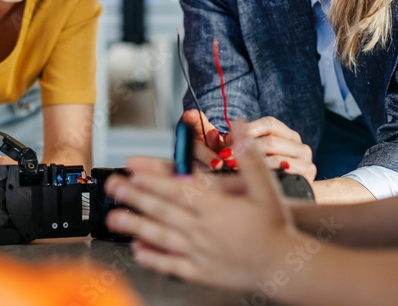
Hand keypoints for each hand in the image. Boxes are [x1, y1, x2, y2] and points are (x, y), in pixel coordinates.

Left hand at [105, 120, 306, 290]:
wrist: (283, 267)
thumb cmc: (275, 226)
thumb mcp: (266, 187)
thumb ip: (250, 156)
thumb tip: (239, 125)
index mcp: (216, 206)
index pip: (177, 189)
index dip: (151, 179)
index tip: (132, 171)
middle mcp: (203, 229)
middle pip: (162, 210)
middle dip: (135, 196)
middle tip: (114, 187)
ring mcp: (199, 252)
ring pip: (161, 236)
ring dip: (135, 225)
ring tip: (114, 217)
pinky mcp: (200, 271)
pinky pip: (171, 264)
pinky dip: (152, 257)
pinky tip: (137, 249)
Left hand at [226, 116, 315, 184]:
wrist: (297, 197)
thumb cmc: (272, 176)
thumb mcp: (259, 157)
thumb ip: (245, 146)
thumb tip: (227, 138)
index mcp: (287, 135)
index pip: (269, 123)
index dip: (249, 129)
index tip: (229, 139)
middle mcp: (298, 143)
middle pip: (270, 140)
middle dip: (246, 149)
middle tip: (226, 158)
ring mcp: (305, 157)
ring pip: (276, 156)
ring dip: (253, 164)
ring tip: (234, 169)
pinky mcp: (309, 172)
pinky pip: (285, 169)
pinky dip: (267, 173)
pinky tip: (253, 179)